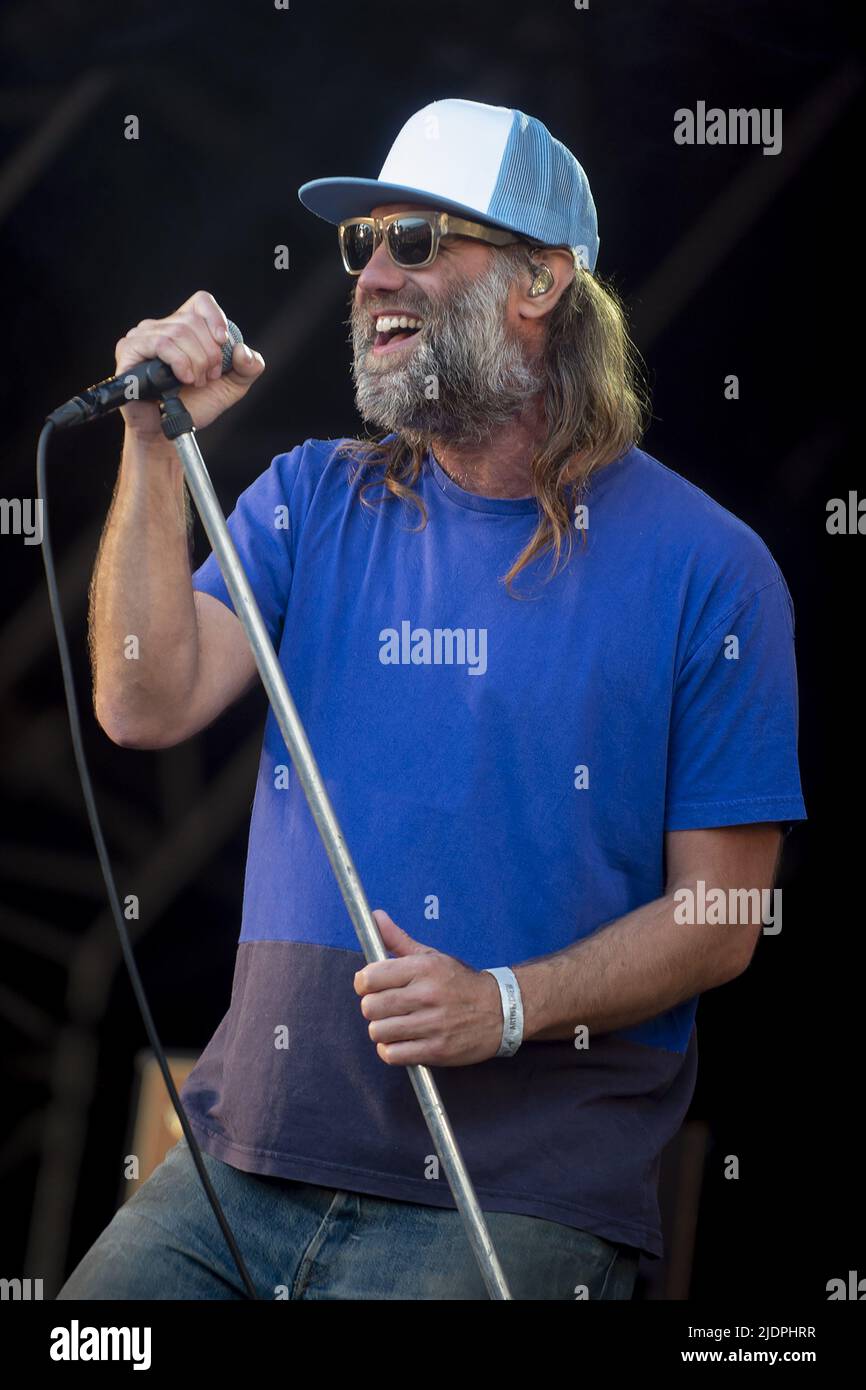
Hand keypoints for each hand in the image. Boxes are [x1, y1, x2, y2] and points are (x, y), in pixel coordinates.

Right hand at [114, 289, 264, 438]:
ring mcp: (143, 336)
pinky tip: (183, 379)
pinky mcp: (129, 350)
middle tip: (208, 377)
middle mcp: (162, 327)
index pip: (201, 301)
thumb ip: (248, 368)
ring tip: (194, 382)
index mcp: (185, 327)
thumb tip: (242, 350)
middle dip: (209, 354)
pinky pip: (159, 343)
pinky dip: (179, 362)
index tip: (223, 344)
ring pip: (178, 333)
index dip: (216, 318)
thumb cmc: (194, 405)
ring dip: (195, 362)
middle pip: (192, 321)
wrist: (169, 430)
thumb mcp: (231, 387)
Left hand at [353, 910, 502, 1066]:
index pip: (370, 977)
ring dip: (381, 1030)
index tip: (369, 986)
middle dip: (372, 1007)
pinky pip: (393, 1055)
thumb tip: (375, 917)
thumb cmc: (460, 983)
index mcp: (423, 968)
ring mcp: (432, 1024)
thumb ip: (398, 940)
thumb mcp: (432, 956)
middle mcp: (427, 995)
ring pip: (378, 1032)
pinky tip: (402, 1041)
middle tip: (385, 1007)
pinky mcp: (437, 1050)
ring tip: (395, 1024)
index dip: (363, 983)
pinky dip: (392, 1050)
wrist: (500, 1011)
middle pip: (370, 1007)